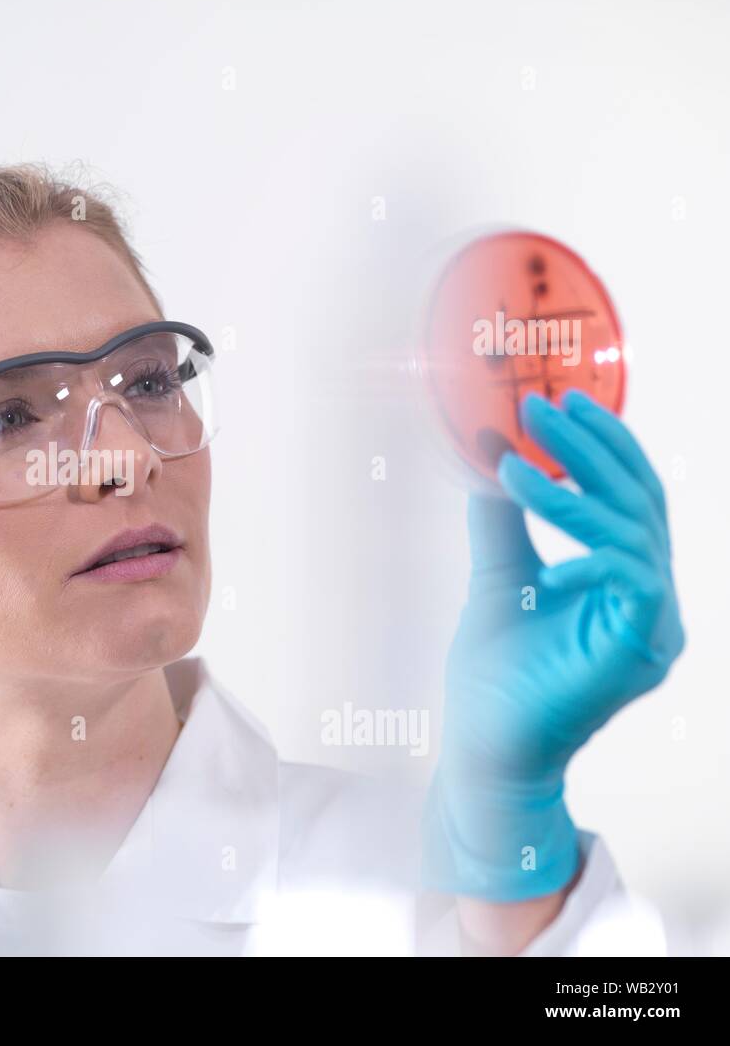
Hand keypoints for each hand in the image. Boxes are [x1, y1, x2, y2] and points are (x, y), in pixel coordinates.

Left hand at [422, 388, 684, 901]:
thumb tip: (489, 448)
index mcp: (628, 579)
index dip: (606, 443)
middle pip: (639, 501)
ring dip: (573, 486)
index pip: (633, 495)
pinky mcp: (642, 647)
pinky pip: (628, 574)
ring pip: (632, 529)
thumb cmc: (494, 669)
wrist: (485, 742)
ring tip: (517, 456)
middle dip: (590, 447)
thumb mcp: (499, 575)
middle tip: (541, 406)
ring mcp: (656, 625)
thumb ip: (504, 518)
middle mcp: (653, 597)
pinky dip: (582, 540)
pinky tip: (534, 519)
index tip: (564, 399)